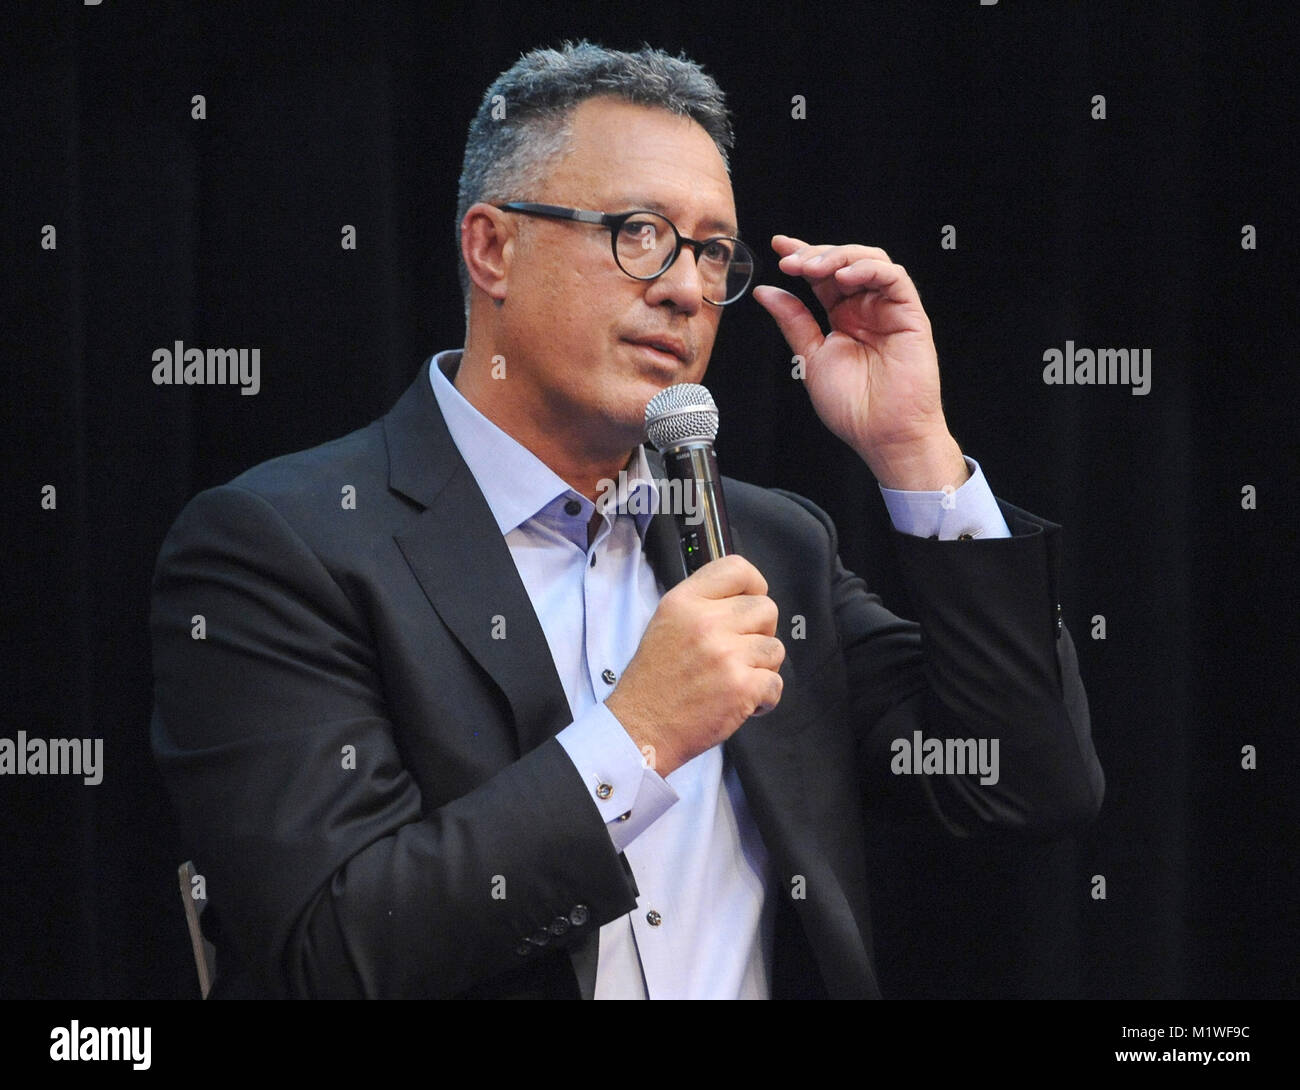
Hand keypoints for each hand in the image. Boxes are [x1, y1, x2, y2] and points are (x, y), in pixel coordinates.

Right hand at [606, 554, 784, 777]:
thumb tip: (743, 598)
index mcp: (685, 602)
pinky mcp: (741, 687)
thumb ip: (702, 605)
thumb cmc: (654, 681)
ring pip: (775, 647)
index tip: (751, 601)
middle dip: (760, 632)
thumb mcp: (666, 624)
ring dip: (763, 667)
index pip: (737, 568)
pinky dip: (765, 697)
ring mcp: (726, 654)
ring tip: (737, 680)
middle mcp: (706, 622)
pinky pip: (776, 682)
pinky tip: (743, 702)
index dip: (754, 584)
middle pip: (766, 608)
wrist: (641, 728)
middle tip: (741, 652)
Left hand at [752, 235, 966, 490]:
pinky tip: (843, 277)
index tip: (778, 245)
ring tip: (812, 268)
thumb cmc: (852, 407)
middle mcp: (867, 308)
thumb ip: (793, 321)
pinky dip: (868, 270)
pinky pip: (894, 278)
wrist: (881, 434)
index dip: (804, 254)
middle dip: (816, 255)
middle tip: (791, 263)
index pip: (823, 276)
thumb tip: (767, 292)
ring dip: (838, 257)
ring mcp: (889, 309)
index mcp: (844, 317)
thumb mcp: (810, 356)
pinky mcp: (910, 314)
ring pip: (870, 260)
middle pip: (844, 261)